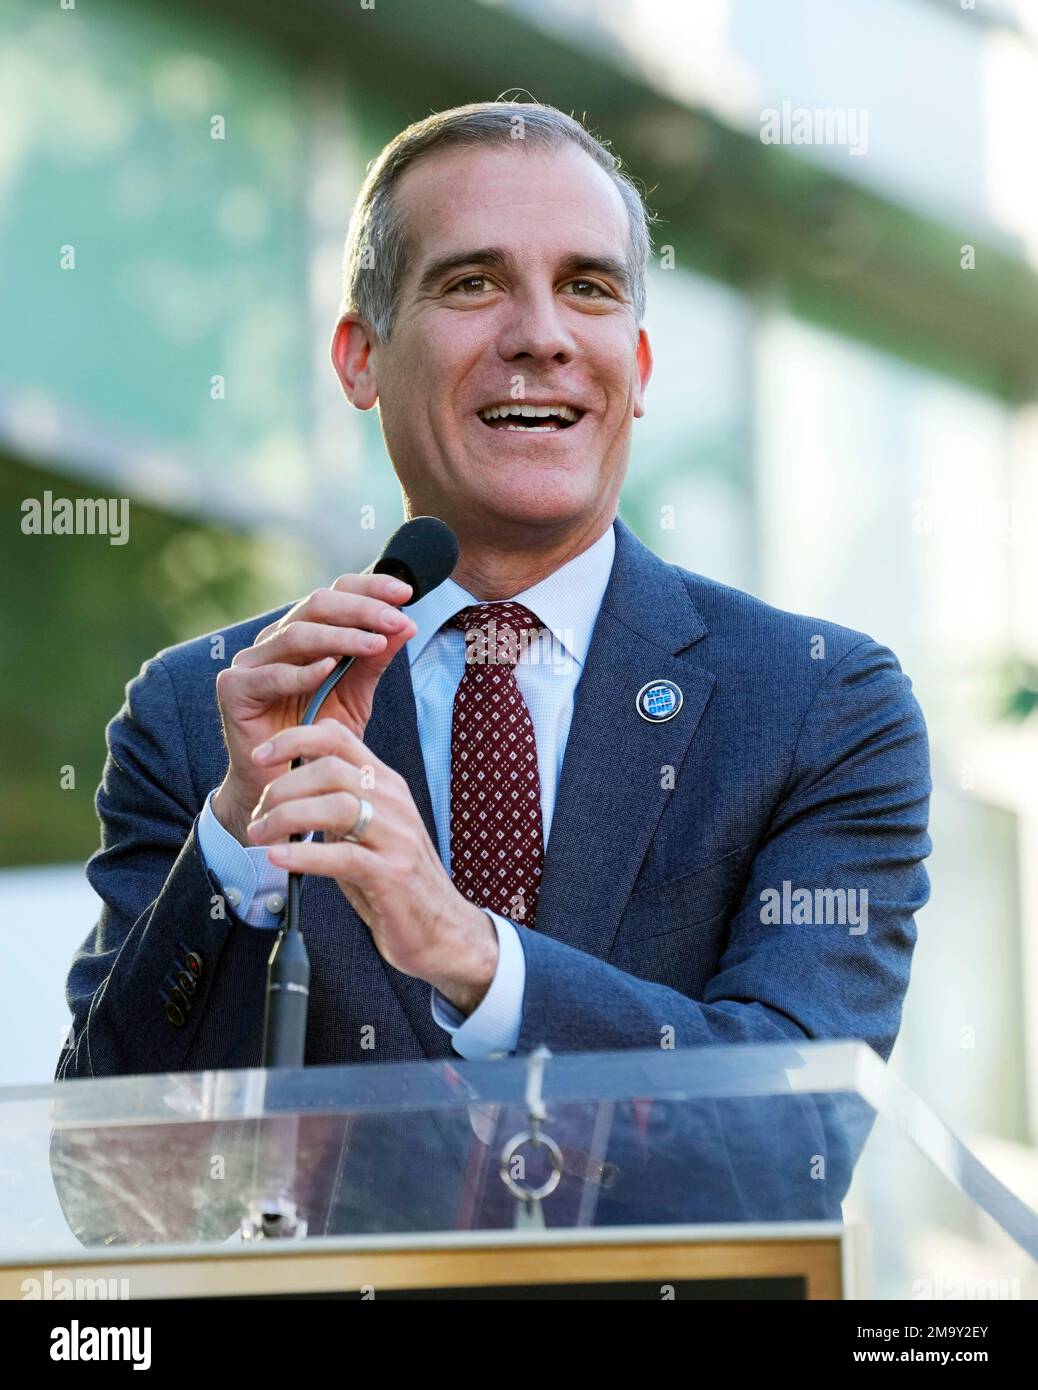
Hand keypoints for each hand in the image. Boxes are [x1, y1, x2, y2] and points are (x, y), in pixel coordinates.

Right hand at [211, 574, 417, 843]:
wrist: (282, 786)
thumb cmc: (317, 738)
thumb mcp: (355, 697)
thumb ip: (374, 661)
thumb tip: (406, 625)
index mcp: (303, 633)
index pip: (335, 594)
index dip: (368, 588)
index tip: (407, 592)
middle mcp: (274, 640)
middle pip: (317, 605)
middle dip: (361, 609)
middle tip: (396, 619)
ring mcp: (249, 662)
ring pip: (296, 635)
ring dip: (340, 636)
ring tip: (375, 643)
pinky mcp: (233, 689)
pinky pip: (271, 675)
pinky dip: (302, 671)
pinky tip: (330, 668)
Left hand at [244, 720, 498, 1013]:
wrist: (443, 931)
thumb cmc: (397, 881)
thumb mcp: (368, 831)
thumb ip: (338, 804)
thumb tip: (292, 782)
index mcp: (386, 785)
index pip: (339, 738)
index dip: (293, 739)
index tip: (261, 756)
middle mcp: (394, 802)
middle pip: (329, 770)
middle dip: (280, 789)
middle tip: (258, 816)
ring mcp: (397, 837)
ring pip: (335, 806)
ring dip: (286, 818)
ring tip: (260, 837)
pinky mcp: (393, 874)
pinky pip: (344, 856)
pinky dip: (304, 855)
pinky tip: (279, 859)